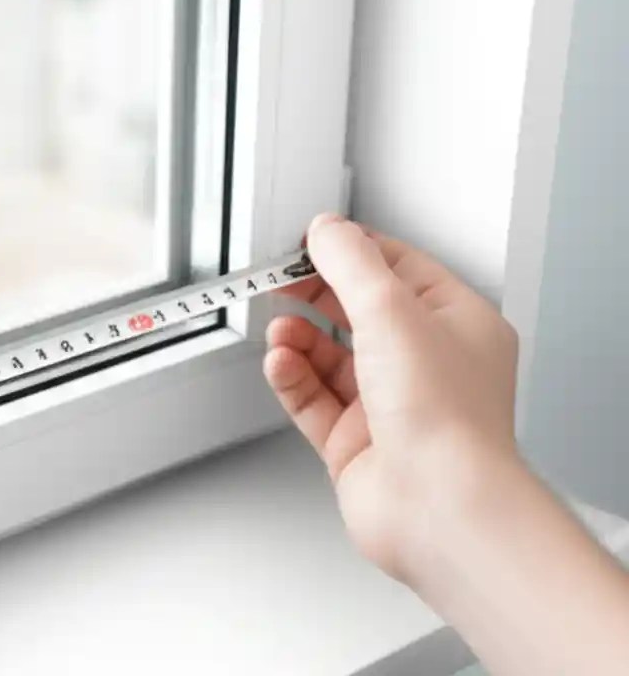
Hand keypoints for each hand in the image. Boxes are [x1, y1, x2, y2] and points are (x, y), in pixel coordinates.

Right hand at [263, 213, 520, 580]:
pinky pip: (314, 400)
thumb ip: (352, 263)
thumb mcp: (391, 310)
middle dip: (316, 294)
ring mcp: (390, 407)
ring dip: (299, 339)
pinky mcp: (357, 444)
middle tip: (279, 279)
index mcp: (457, 325)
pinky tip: (280, 363)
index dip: (351, 251)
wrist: (439, 506)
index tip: (309, 242)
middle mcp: (427, 365)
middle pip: (358, 313)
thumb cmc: (445, 418)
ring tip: (279, 328)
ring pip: (331, 359)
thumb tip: (327, 229)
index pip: (398, 269)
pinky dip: (292, 379)